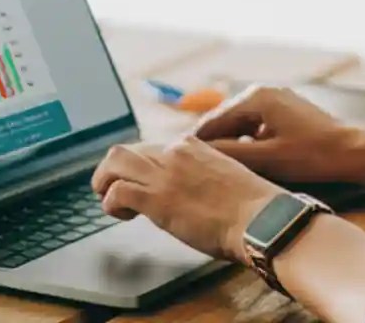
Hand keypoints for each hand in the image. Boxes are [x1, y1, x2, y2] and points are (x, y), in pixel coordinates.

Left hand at [90, 137, 284, 265]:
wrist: (261, 219)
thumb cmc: (252, 207)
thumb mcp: (225, 176)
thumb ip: (201, 176)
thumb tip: (188, 191)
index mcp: (193, 145)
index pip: (151, 147)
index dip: (140, 166)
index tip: (141, 181)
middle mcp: (175, 153)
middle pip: (126, 149)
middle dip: (112, 169)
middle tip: (110, 187)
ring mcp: (164, 174)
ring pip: (114, 162)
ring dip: (103, 180)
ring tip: (105, 197)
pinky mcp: (156, 198)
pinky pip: (116, 193)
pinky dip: (111, 204)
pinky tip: (123, 216)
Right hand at [192, 85, 364, 183]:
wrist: (353, 151)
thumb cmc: (312, 155)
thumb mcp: (266, 159)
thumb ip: (230, 154)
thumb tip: (197, 154)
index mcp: (256, 97)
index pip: (214, 120)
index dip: (195, 142)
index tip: (176, 160)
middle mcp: (263, 92)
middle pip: (225, 120)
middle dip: (210, 142)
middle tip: (187, 166)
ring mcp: (275, 100)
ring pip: (239, 124)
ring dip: (227, 143)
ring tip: (209, 167)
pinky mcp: (284, 111)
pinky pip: (254, 126)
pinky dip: (244, 141)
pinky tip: (238, 161)